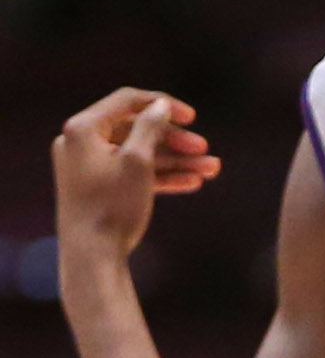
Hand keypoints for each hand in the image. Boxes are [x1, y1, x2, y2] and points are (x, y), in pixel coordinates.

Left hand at [52, 89, 219, 254]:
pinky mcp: (97, 185)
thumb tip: (160, 105)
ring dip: (176, 160)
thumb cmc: (112, 206)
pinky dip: (160, 175)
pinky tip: (191, 183)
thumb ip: (150, 127)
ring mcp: (88, 165)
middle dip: (175, 139)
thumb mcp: (138, 161)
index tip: (192, 117)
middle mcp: (80, 143)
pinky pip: (132, 171)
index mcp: (83, 129)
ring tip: (210, 170)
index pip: (127, 100)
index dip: (163, 104)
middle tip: (204, 148)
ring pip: (140, 153)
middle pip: (137, 128)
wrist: (92, 256)